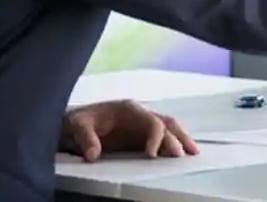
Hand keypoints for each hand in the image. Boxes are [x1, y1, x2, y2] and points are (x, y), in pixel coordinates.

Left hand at [60, 99, 198, 161]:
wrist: (73, 124)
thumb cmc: (78, 121)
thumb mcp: (78, 125)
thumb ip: (86, 138)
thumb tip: (93, 155)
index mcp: (130, 109)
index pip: (152, 122)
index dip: (155, 138)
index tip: (151, 156)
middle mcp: (141, 115)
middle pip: (167, 123)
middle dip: (179, 137)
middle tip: (184, 154)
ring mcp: (142, 126)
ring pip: (169, 129)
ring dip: (181, 140)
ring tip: (193, 153)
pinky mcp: (140, 137)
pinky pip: (161, 139)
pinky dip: (172, 145)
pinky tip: (179, 154)